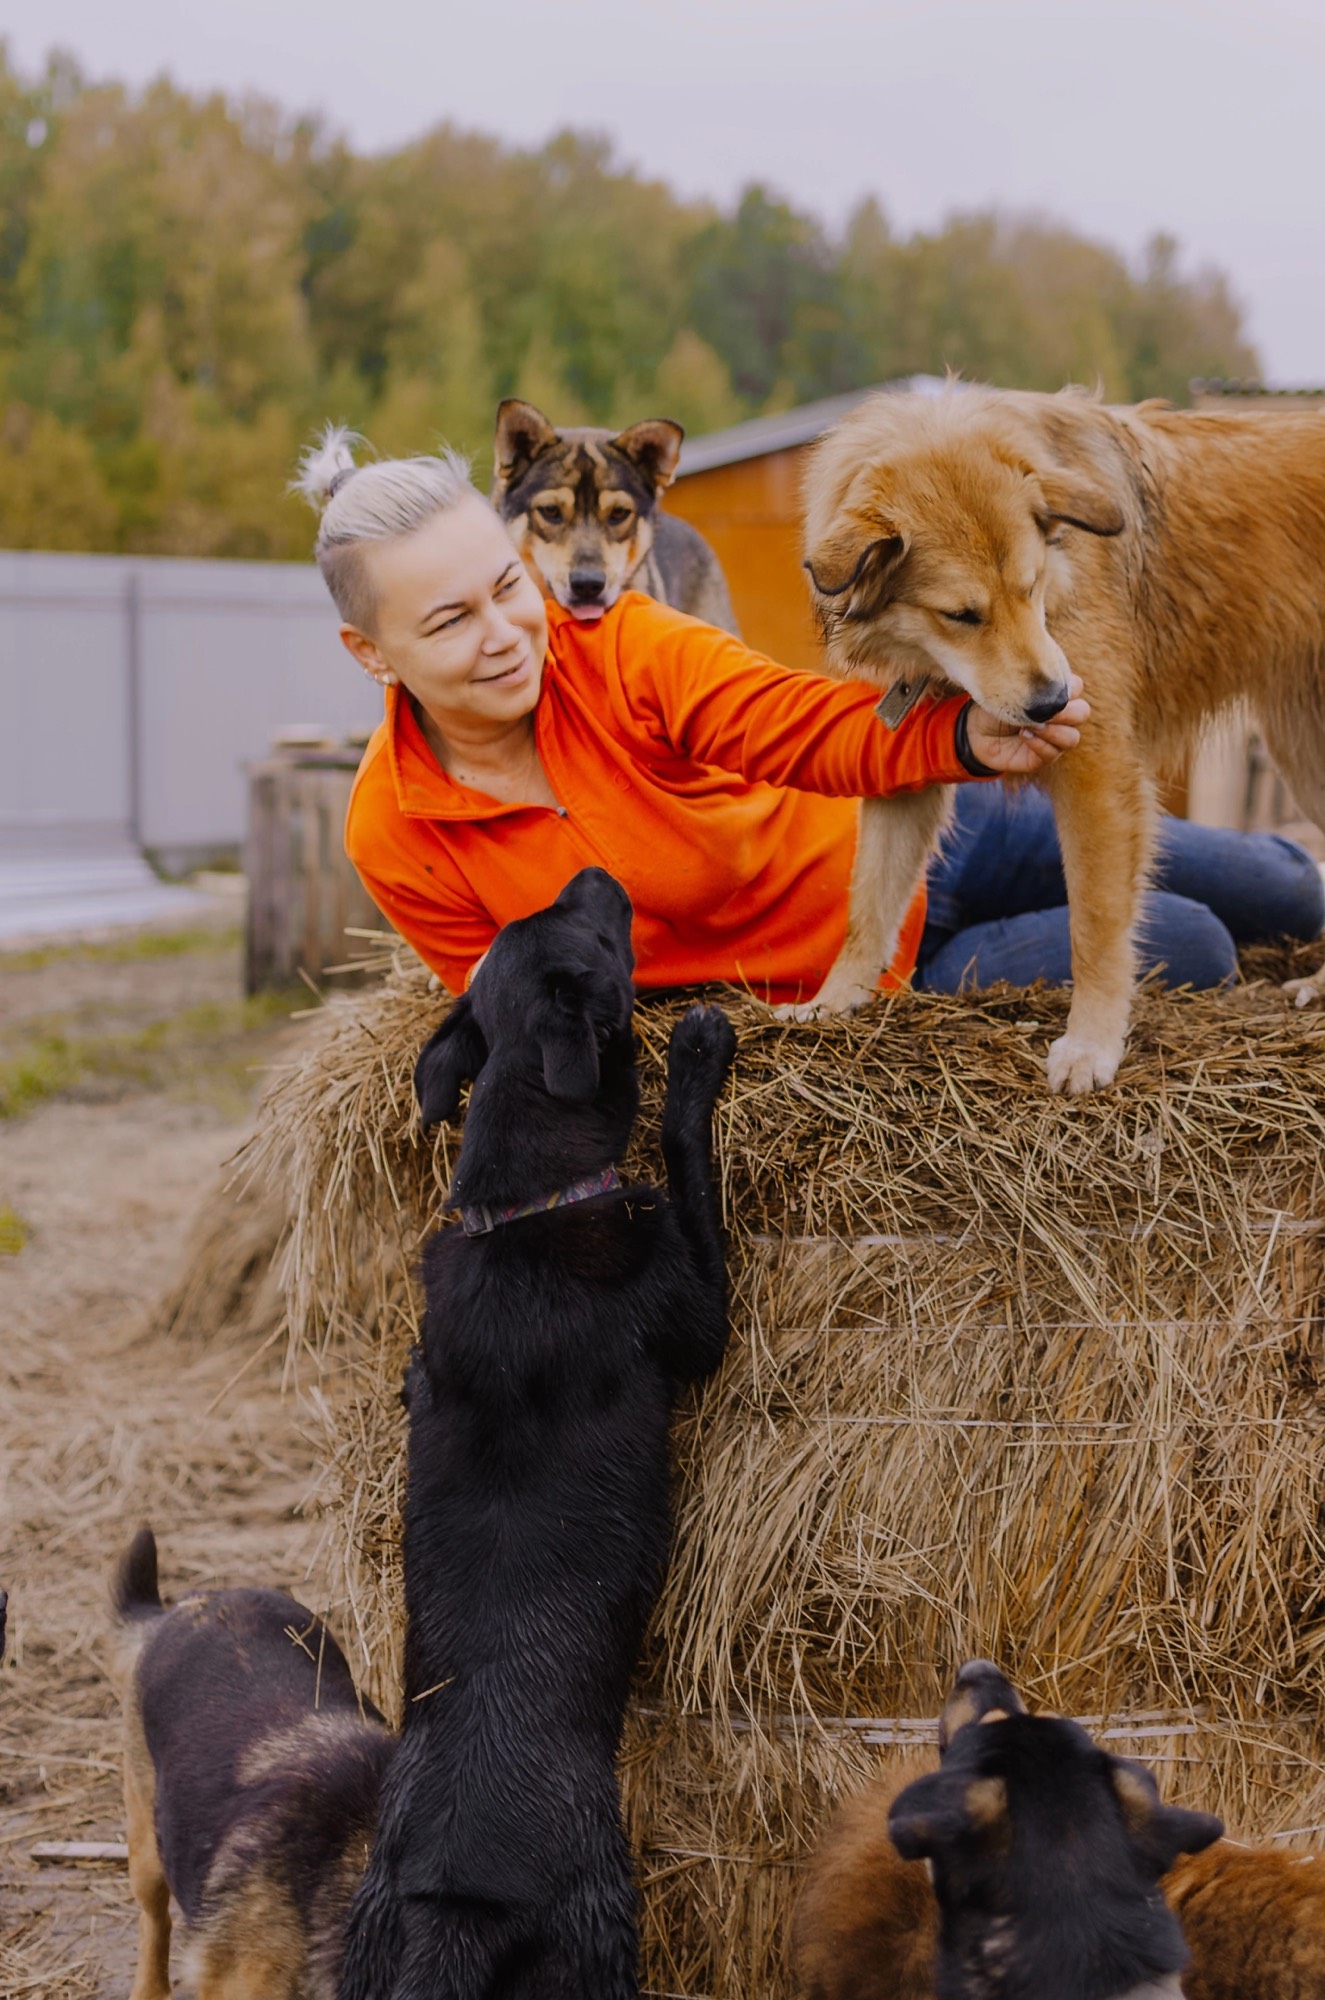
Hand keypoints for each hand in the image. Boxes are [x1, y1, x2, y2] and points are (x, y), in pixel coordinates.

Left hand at [966, 675, 1088, 774]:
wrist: (977, 729)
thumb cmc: (995, 703)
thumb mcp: (1011, 688)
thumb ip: (1031, 685)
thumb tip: (1043, 688)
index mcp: (1057, 695)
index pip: (1077, 687)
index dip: (1065, 687)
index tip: (1043, 687)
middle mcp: (1061, 717)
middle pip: (1083, 713)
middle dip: (1066, 712)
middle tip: (1043, 711)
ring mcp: (1054, 738)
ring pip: (1073, 738)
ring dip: (1054, 731)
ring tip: (1031, 725)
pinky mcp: (1043, 757)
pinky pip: (1052, 753)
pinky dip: (1039, 744)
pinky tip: (1023, 735)